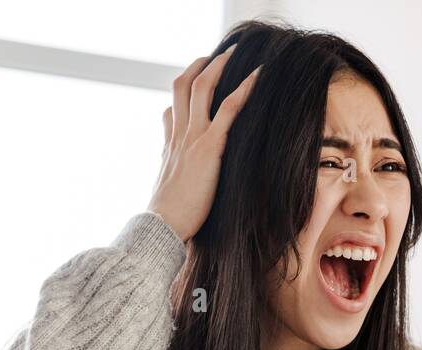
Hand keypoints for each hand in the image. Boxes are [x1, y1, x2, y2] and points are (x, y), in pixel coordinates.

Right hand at [147, 45, 260, 242]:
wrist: (163, 226)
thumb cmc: (170, 220)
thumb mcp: (169, 195)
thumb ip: (177, 181)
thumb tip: (180, 180)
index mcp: (169, 148)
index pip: (170, 112)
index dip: (181, 95)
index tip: (194, 84)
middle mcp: (179, 136)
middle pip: (182, 87)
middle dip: (199, 67)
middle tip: (216, 55)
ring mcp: (192, 137)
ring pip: (202, 87)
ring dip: (219, 65)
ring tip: (235, 52)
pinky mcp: (209, 146)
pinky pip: (228, 108)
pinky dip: (244, 89)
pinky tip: (258, 77)